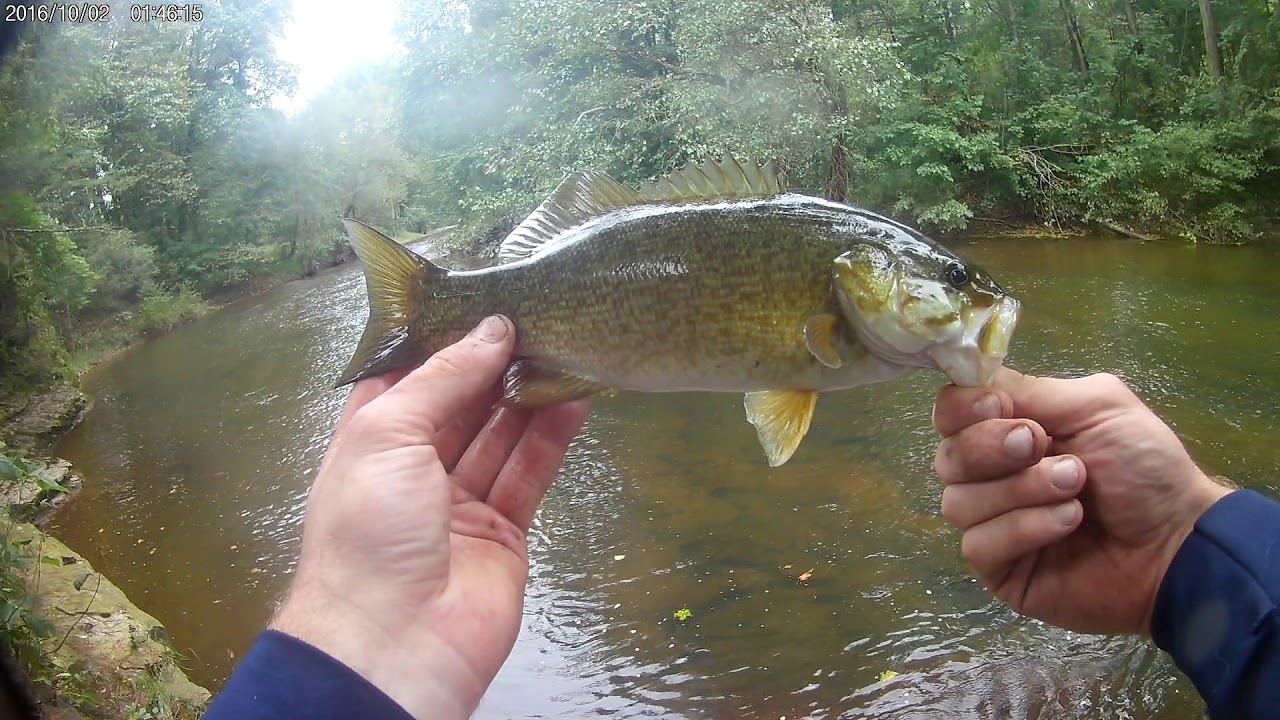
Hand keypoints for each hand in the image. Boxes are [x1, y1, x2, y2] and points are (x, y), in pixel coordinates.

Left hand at [271, 315, 589, 718]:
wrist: (393, 642)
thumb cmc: (368, 529)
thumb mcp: (387, 434)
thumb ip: (443, 378)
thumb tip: (492, 329)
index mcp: (370, 444)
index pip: (410, 380)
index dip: (446, 343)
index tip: (487, 303)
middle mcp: (414, 470)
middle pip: (463, 405)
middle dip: (496, 365)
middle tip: (540, 319)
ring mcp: (461, 503)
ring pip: (502, 436)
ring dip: (531, 395)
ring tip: (566, 347)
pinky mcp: (505, 531)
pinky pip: (530, 474)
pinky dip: (552, 437)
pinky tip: (575, 399)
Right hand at [931, 369, 1232, 635]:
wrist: (1178, 540)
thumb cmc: (1144, 467)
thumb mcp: (1096, 405)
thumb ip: (1031, 388)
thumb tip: (972, 382)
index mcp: (1009, 429)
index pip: (950, 412)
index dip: (963, 408)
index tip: (1000, 406)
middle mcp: (991, 474)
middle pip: (947, 455)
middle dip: (992, 448)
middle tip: (1041, 445)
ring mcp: (991, 522)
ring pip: (959, 501)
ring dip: (1021, 489)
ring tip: (1075, 490)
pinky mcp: (997, 567)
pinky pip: (979, 543)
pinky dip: (1024, 527)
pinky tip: (1067, 523)